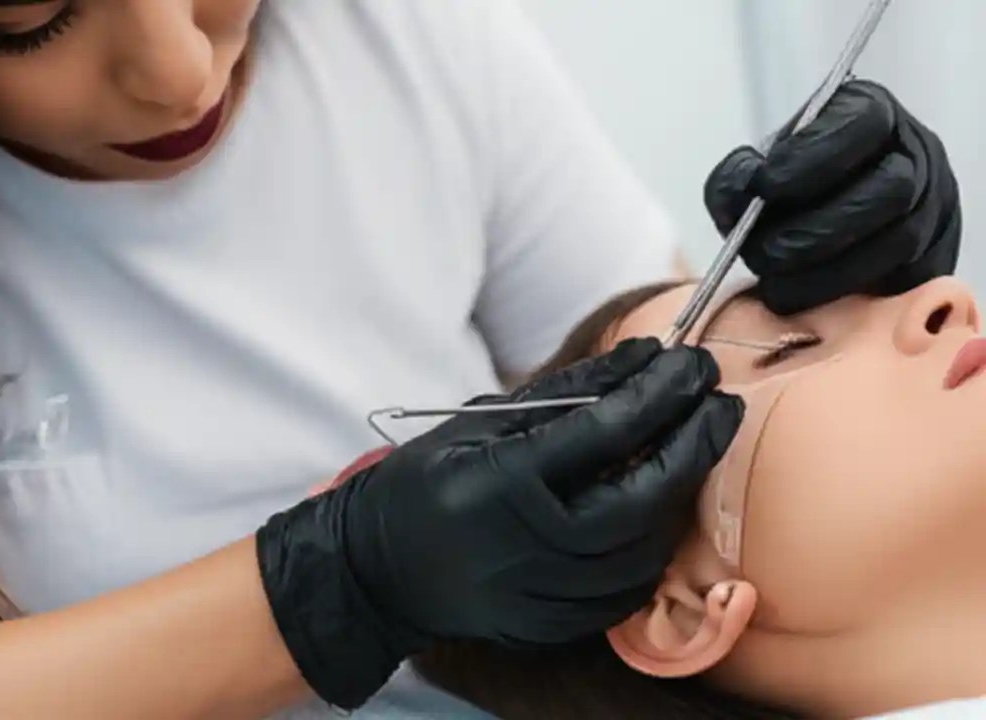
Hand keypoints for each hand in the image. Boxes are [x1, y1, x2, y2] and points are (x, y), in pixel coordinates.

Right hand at [257, 338, 742, 707]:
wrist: (378, 570)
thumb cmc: (427, 482)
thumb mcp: (481, 422)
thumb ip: (566, 393)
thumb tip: (644, 357)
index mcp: (499, 482)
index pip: (604, 433)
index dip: (660, 395)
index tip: (694, 366)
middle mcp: (523, 544)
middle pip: (639, 499)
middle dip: (693, 446)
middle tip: (721, 405)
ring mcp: (537, 595)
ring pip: (642, 552)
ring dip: (678, 500)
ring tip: (690, 453)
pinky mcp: (549, 627)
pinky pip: (624, 593)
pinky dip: (650, 549)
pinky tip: (656, 513)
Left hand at [706, 80, 960, 314]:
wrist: (816, 224)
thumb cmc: (787, 188)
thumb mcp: (756, 167)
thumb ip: (736, 178)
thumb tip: (741, 198)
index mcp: (872, 114)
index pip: (864, 123)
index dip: (812, 157)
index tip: (764, 186)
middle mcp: (915, 156)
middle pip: (888, 191)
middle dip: (815, 229)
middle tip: (761, 253)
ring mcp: (934, 208)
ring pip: (898, 242)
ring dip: (827, 271)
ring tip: (774, 283)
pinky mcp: (934, 259)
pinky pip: (904, 283)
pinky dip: (845, 293)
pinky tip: (800, 296)